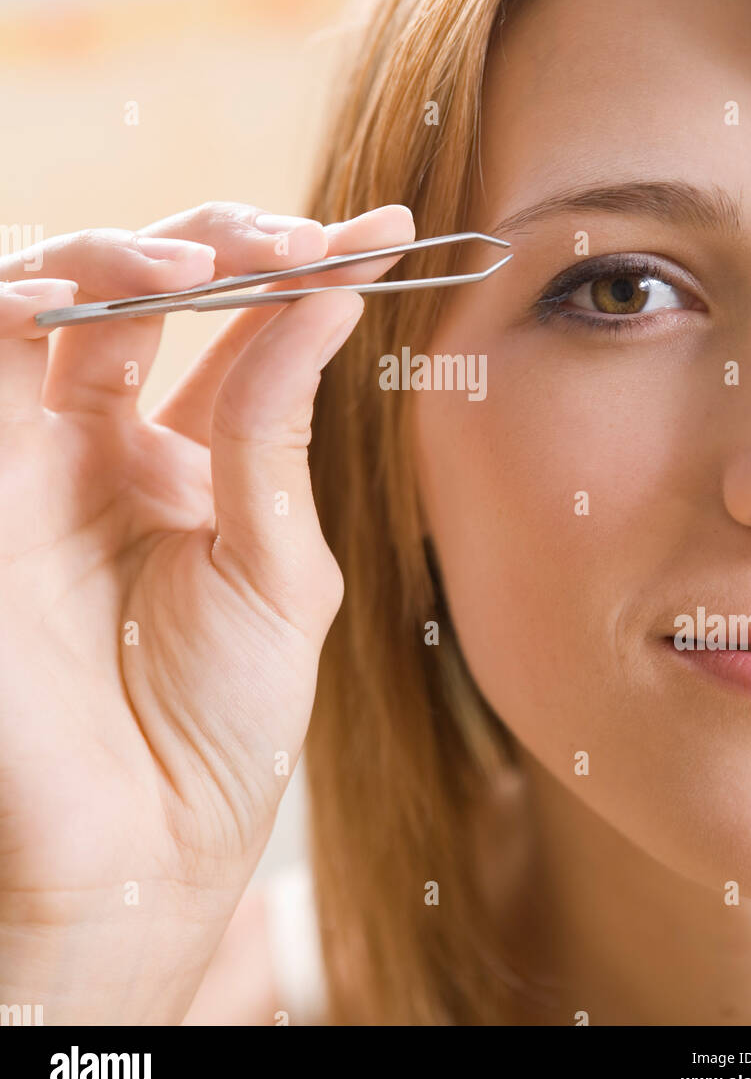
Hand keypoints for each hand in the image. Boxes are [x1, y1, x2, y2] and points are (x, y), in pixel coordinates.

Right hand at [0, 200, 412, 1021]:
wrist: (137, 847)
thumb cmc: (216, 727)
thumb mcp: (275, 564)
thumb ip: (277, 430)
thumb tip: (328, 299)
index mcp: (184, 463)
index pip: (239, 330)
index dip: (305, 270)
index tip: (385, 231)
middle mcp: (99, 442)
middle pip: (145, 288)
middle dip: (226, 243)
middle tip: (307, 239)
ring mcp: (29, 455)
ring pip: (50, 294)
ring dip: (123, 257)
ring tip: (209, 266)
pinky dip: (17, 302)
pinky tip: (75, 297)